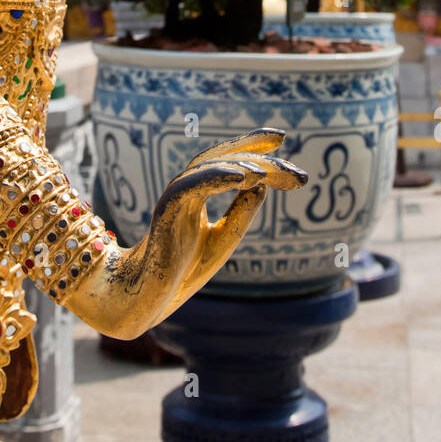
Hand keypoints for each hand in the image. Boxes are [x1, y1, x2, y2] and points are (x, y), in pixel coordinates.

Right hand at [67, 131, 305, 339]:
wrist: (144, 301)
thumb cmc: (179, 272)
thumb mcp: (222, 240)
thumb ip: (241, 213)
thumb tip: (264, 184)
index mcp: (200, 195)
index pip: (228, 162)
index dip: (254, 148)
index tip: (283, 140)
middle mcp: (187, 190)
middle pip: (224, 159)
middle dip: (260, 158)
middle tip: (296, 171)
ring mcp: (175, 199)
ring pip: (208, 167)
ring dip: (241, 165)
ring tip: (270, 172)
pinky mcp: (166, 212)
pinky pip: (190, 187)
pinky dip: (215, 177)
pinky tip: (243, 177)